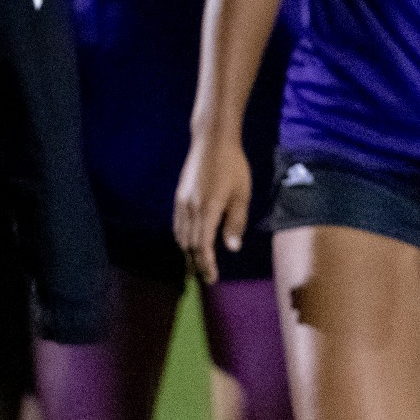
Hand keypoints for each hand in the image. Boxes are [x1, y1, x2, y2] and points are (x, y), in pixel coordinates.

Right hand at [174, 129, 250, 284]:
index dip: (207, 265)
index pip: (203, 246)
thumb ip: (235, 222)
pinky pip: (177, 223)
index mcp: (207, 209)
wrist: (212, 141)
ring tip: (195, 264)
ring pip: (180, 235)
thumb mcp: (241, 194)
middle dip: (196, 263)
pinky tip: (188, 241)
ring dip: (187, 252)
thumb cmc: (233, 166)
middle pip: (189, 244)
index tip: (212, 279)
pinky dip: (182, 238)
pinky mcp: (179, 195)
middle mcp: (190, 208)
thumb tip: (232, 248)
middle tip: (205, 277)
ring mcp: (182, 201)